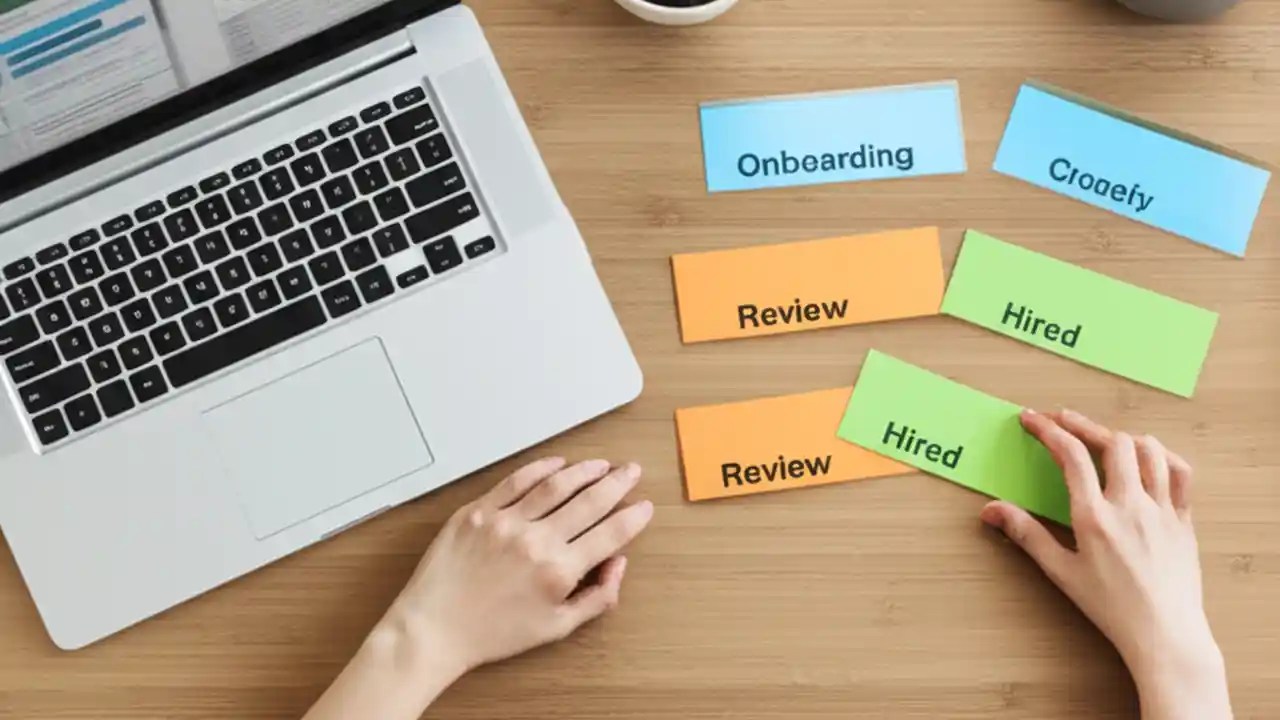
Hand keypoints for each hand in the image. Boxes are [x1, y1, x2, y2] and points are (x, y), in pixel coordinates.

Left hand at [390, 457, 653, 674]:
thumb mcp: (555, 628)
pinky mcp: (478, 511)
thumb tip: (618, 566)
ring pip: (556, 484)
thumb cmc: (492, 633)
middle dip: (617, 483)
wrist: (434, 628)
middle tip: (631, 471)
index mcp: (558, 571)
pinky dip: (540, 468)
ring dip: (584, 470)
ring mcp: (505, 521)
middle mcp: (536, 541)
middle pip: (589, 501)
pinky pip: (516, 481)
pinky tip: (557, 463)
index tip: (643, 507)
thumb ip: (596, 598)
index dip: (633, 518)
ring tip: (601, 464)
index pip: (609, 535)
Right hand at [980, 410, 1229, 719]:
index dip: (1048, 430)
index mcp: (1095, 517)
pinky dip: (1162, 455)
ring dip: (1122, 436)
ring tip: (1103, 438)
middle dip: (1083, 424)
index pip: (1070, 455)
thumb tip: (991, 510)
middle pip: (1112, 442)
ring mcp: (1161, 509)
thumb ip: (1026, 534)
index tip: (1031, 419)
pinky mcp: (1183, 518)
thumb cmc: (1111, 607)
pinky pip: (1179, 472)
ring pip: (1148, 450)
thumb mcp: (1061, 571)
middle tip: (1062, 420)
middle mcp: (1130, 505)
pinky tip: (1149, 457)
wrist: (1164, 633)